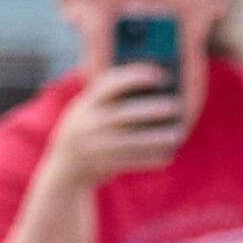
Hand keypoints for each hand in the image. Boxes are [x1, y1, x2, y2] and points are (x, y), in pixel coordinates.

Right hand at [39, 61, 192, 189]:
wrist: (64, 168)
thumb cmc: (85, 129)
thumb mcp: (87, 109)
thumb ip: (109, 97)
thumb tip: (152, 86)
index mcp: (86, 105)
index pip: (110, 84)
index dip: (136, 77)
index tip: (160, 74)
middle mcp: (88, 125)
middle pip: (125, 114)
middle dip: (153, 109)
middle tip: (175, 106)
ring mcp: (95, 147)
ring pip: (133, 142)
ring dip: (158, 138)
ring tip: (178, 133)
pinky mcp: (103, 166)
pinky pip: (132, 162)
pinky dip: (151, 159)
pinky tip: (167, 154)